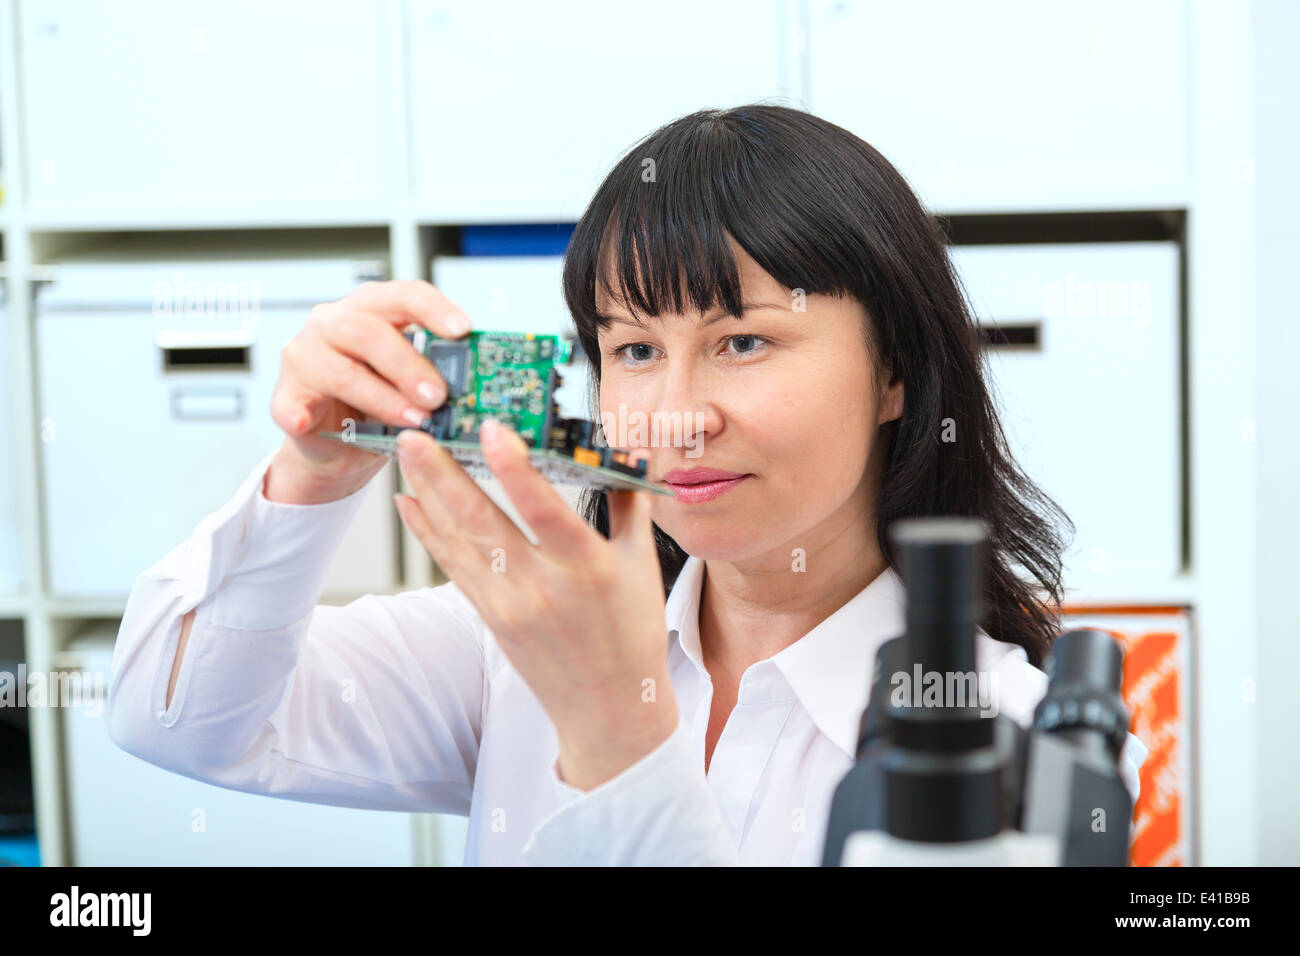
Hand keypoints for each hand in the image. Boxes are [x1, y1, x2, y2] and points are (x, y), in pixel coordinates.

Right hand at [266, 280, 471, 502]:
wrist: (340, 447)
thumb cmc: (379, 404)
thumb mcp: (413, 383)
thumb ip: (436, 373)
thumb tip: (476, 380)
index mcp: (371, 309)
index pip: (404, 295)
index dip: (435, 310)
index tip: (463, 331)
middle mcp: (333, 323)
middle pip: (371, 333)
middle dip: (411, 367)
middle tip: (439, 396)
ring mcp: (304, 356)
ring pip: (342, 371)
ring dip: (383, 399)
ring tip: (414, 420)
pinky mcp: (284, 395)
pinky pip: (291, 404)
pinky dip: (300, 414)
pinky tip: (308, 423)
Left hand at [392, 419, 678, 790]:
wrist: (609, 707)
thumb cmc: (631, 632)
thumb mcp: (643, 565)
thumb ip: (629, 505)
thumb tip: (622, 450)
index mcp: (589, 568)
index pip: (545, 510)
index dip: (515, 469)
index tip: (492, 428)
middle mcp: (543, 587)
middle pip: (483, 522)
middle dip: (443, 474)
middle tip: (414, 435)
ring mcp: (509, 605)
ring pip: (458, 541)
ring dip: (427, 494)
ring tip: (405, 452)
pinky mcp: (490, 617)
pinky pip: (452, 566)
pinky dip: (428, 531)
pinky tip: (408, 500)